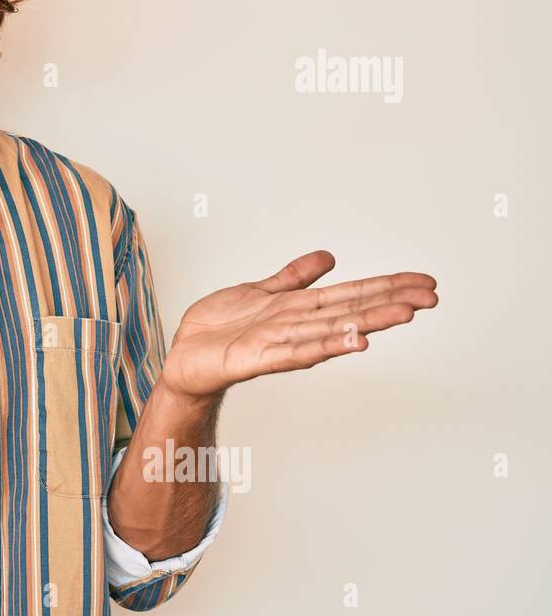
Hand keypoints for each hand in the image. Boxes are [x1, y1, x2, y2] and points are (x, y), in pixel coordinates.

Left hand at [160, 250, 437, 401]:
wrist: (184, 357)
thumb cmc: (220, 328)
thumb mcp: (259, 291)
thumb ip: (293, 277)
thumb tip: (329, 257)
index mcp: (298, 308)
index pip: (351, 293)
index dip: (387, 286)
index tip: (425, 282)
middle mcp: (295, 325)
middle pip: (350, 310)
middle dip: (389, 302)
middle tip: (431, 298)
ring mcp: (278, 342)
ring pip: (329, 330)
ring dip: (367, 323)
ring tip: (403, 314)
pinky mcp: (254, 358)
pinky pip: (294, 352)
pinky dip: (323, 347)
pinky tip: (353, 343)